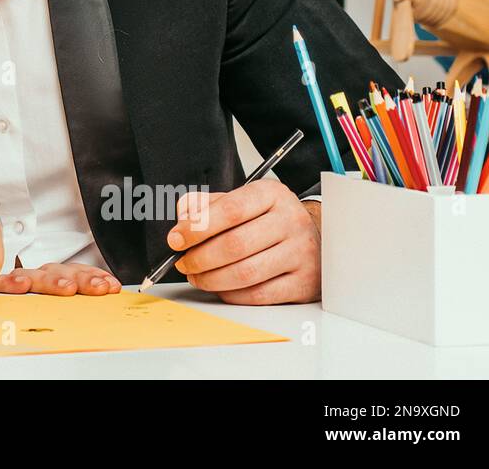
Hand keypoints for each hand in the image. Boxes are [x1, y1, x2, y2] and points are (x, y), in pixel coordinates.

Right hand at [0, 262, 120, 295]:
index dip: (94, 276)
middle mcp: (36, 277)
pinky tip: (21, 287)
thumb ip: (75, 302)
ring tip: (67, 288)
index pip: (76, 272)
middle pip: (60, 272)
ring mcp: (16, 281)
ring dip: (52, 281)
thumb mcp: (55, 302)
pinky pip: (0, 283)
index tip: (112, 286)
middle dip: (82, 279)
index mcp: (53, 278)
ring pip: (35, 276)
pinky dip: (11, 283)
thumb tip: (105, 301)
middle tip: (98, 288)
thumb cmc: (25, 304)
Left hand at [168, 182, 321, 304]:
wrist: (312, 238)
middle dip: (199, 258)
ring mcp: (300, 253)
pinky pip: (258, 295)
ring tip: (197, 276)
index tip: (176, 239)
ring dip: (211, 279)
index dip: (197, 227)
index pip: (230, 209)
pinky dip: (231, 294)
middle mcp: (291, 221)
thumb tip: (182, 220)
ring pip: (245, 273)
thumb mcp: (240, 200)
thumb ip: (206, 205)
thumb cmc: (268, 219)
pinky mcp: (304, 283)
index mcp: (271, 194)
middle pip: (235, 245)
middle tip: (183, 263)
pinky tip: (220, 287)